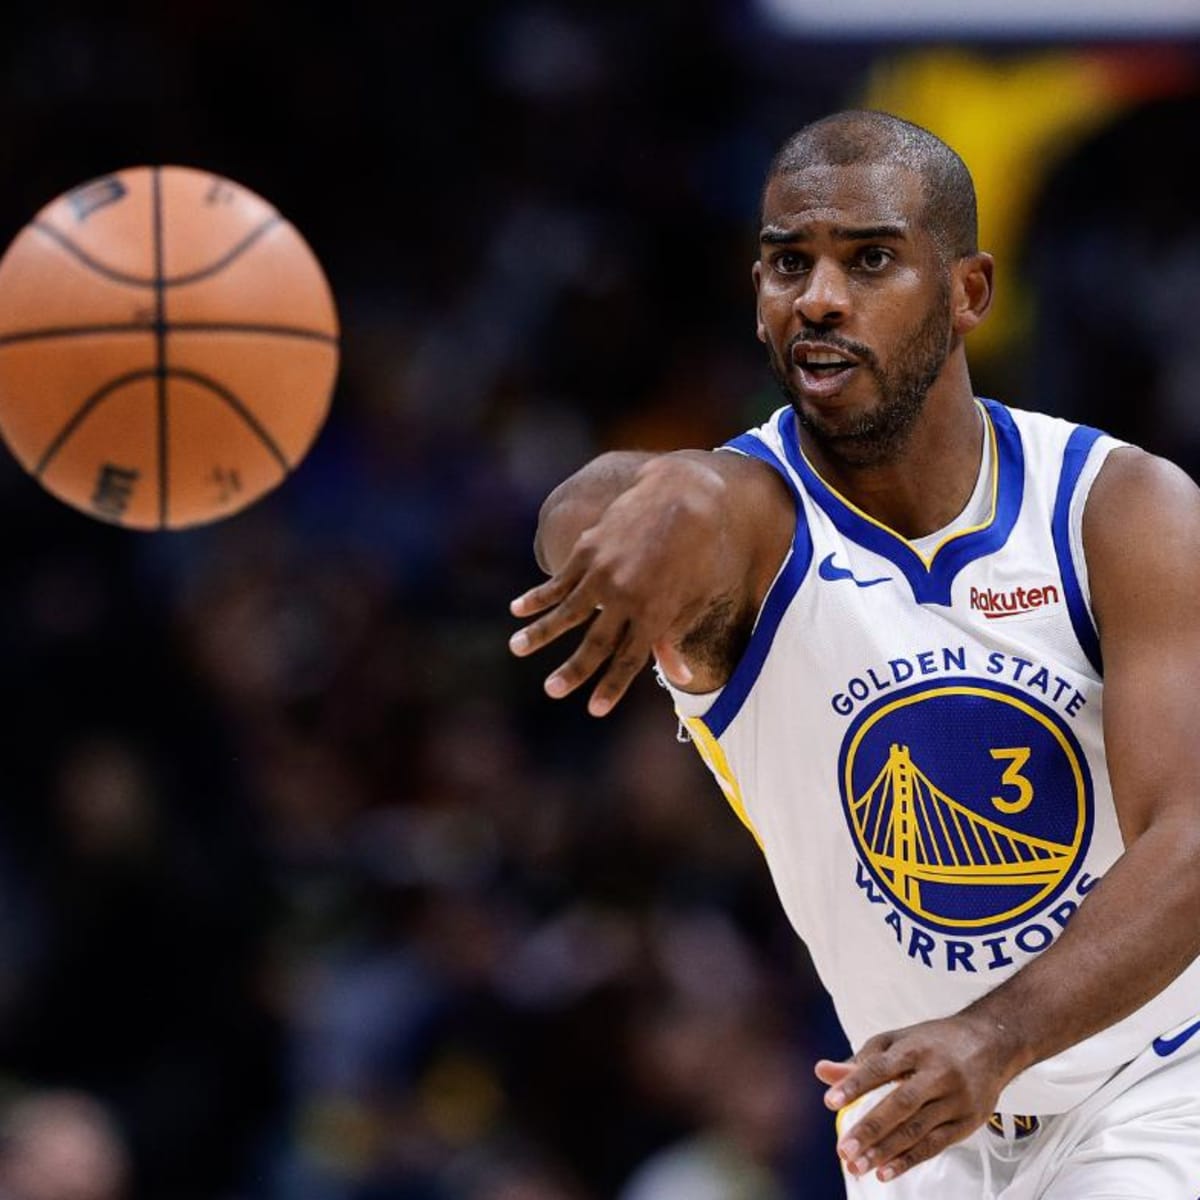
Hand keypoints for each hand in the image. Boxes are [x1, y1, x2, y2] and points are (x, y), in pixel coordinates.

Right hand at [509, 456, 729, 715]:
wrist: (681, 497)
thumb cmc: (697, 554)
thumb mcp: (693, 598)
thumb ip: (676, 636)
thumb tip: (681, 678)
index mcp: (655, 613)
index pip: (629, 659)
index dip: (612, 687)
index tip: (594, 709)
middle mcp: (626, 597)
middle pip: (595, 643)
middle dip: (573, 670)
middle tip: (551, 691)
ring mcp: (603, 573)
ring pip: (566, 612)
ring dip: (540, 633)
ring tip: (517, 648)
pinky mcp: (588, 551)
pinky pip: (559, 580)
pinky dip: (537, 596)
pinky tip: (517, 609)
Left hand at [815, 1014, 1021, 1182]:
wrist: (991, 1042)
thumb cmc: (933, 1042)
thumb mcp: (897, 1042)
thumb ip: (860, 1061)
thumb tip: (821, 1072)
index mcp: (915, 1048)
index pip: (880, 1067)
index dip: (855, 1084)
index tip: (830, 1101)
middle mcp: (937, 1073)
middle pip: (901, 1104)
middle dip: (870, 1129)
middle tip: (843, 1150)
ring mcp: (955, 1099)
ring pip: (917, 1130)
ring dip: (886, 1151)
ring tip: (857, 1166)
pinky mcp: (968, 1122)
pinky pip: (935, 1145)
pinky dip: (909, 1160)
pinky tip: (885, 1172)